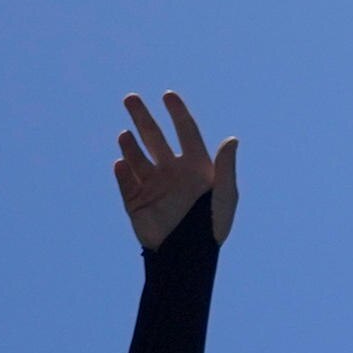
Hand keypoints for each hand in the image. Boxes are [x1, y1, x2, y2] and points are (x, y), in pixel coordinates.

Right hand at [113, 91, 238, 251]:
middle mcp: (172, 171)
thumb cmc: (212, 226)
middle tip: (130, 98)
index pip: (185, 131)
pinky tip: (120, 163)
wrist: (187, 256)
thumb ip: (226, 168)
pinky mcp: (135, 202)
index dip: (177, 112)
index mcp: (196, 166)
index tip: (167, 95)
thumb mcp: (224, 195)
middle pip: (154, 137)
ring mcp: (152, 185)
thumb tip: (231, 139)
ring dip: (130, 144)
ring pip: (136, 157)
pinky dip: (122, 172)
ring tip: (125, 134)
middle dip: (143, 117)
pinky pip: (126, 183)